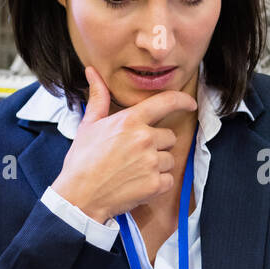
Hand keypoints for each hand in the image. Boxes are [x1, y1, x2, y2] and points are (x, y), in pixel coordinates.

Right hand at [51, 65, 196, 223]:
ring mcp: (151, 162)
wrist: (79, 197)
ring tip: (133, 170)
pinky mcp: (155, 184)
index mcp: (130, 120)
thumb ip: (98, 98)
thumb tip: (92, 72)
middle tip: (134, 155)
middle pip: (169, 136)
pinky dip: (157, 184)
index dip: (182, 100)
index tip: (190, 103)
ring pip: (169, 159)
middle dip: (156, 145)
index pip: (166, 102)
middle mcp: (144, 138)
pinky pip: (168, 179)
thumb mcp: (88, 125)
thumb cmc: (82, 161)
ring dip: (157, 165)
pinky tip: (138, 184)